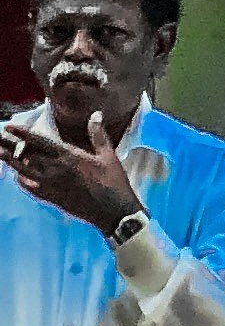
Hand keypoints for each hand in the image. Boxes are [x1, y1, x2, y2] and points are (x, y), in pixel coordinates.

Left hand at [6, 109, 143, 236]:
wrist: (111, 210)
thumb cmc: (113, 181)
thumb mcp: (108, 155)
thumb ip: (98, 134)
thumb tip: (95, 114)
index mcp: (69, 157)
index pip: (40, 142)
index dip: (23, 134)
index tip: (9, 127)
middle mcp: (56, 170)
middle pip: (26, 156)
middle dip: (9, 146)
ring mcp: (51, 185)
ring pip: (24, 171)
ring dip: (10, 161)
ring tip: (0, 153)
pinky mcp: (51, 197)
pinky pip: (30, 187)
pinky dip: (21, 180)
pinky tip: (18, 175)